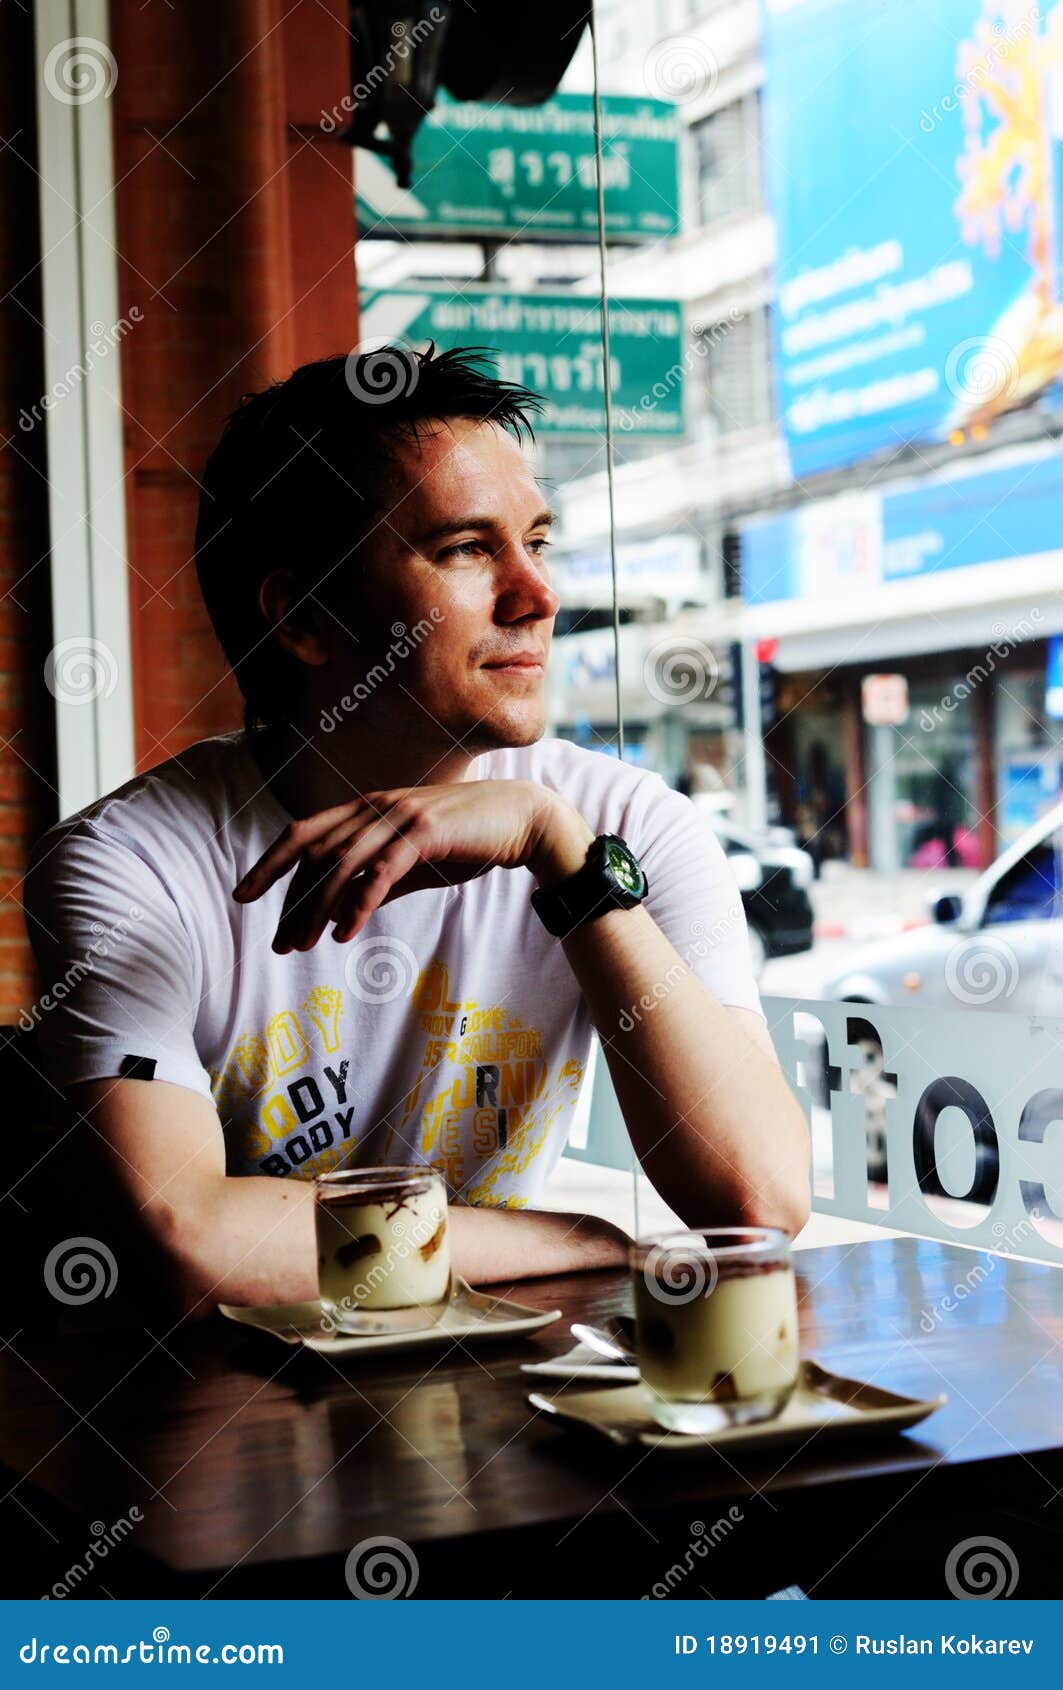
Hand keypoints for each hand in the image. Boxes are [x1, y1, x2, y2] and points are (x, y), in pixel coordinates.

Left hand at [233, 780, 591, 952]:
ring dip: (317, 907)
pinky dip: (358, 902)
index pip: (305, 833)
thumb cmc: (469, 840)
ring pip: (341, 863)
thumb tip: (346, 910)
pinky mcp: (425, 832)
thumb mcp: (415, 863)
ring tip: (304, 944)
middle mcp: (376, 806)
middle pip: (315, 852)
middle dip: (290, 899)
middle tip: (279, 942)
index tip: (244, 894)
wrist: (524, 820)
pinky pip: (380, 870)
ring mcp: (400, 816)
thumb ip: (380, 880)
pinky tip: (344, 932)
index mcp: (368, 808)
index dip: (270, 863)